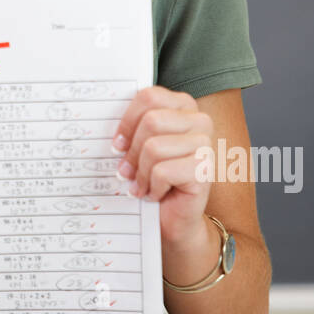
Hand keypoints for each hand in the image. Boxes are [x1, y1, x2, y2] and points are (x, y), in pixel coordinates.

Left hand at [111, 85, 213, 247]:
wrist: (174, 217)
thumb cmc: (155, 177)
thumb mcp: (141, 145)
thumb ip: (133, 127)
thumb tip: (108, 124)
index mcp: (183, 106)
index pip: (149, 96)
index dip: (127, 120)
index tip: (117, 143)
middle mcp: (199, 121)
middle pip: (151, 121)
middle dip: (132, 151)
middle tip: (125, 170)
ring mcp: (205, 145)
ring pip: (154, 148)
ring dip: (140, 173)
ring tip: (141, 184)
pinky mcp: (204, 170)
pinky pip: (162, 171)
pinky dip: (152, 187)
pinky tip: (154, 194)